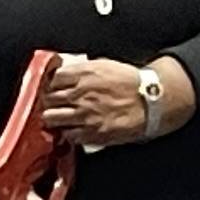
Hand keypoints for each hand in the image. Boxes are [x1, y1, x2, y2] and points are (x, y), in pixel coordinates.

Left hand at [44, 54, 160, 146]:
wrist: (151, 102)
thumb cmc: (133, 83)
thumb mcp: (106, 65)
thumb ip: (83, 69)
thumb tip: (67, 73)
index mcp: (84, 74)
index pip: (54, 78)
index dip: (52, 84)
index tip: (54, 87)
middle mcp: (80, 94)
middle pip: (48, 99)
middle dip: (49, 101)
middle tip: (54, 104)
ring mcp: (84, 115)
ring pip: (51, 118)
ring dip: (53, 118)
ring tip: (59, 118)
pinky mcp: (91, 133)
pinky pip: (68, 135)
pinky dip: (69, 132)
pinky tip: (75, 128)